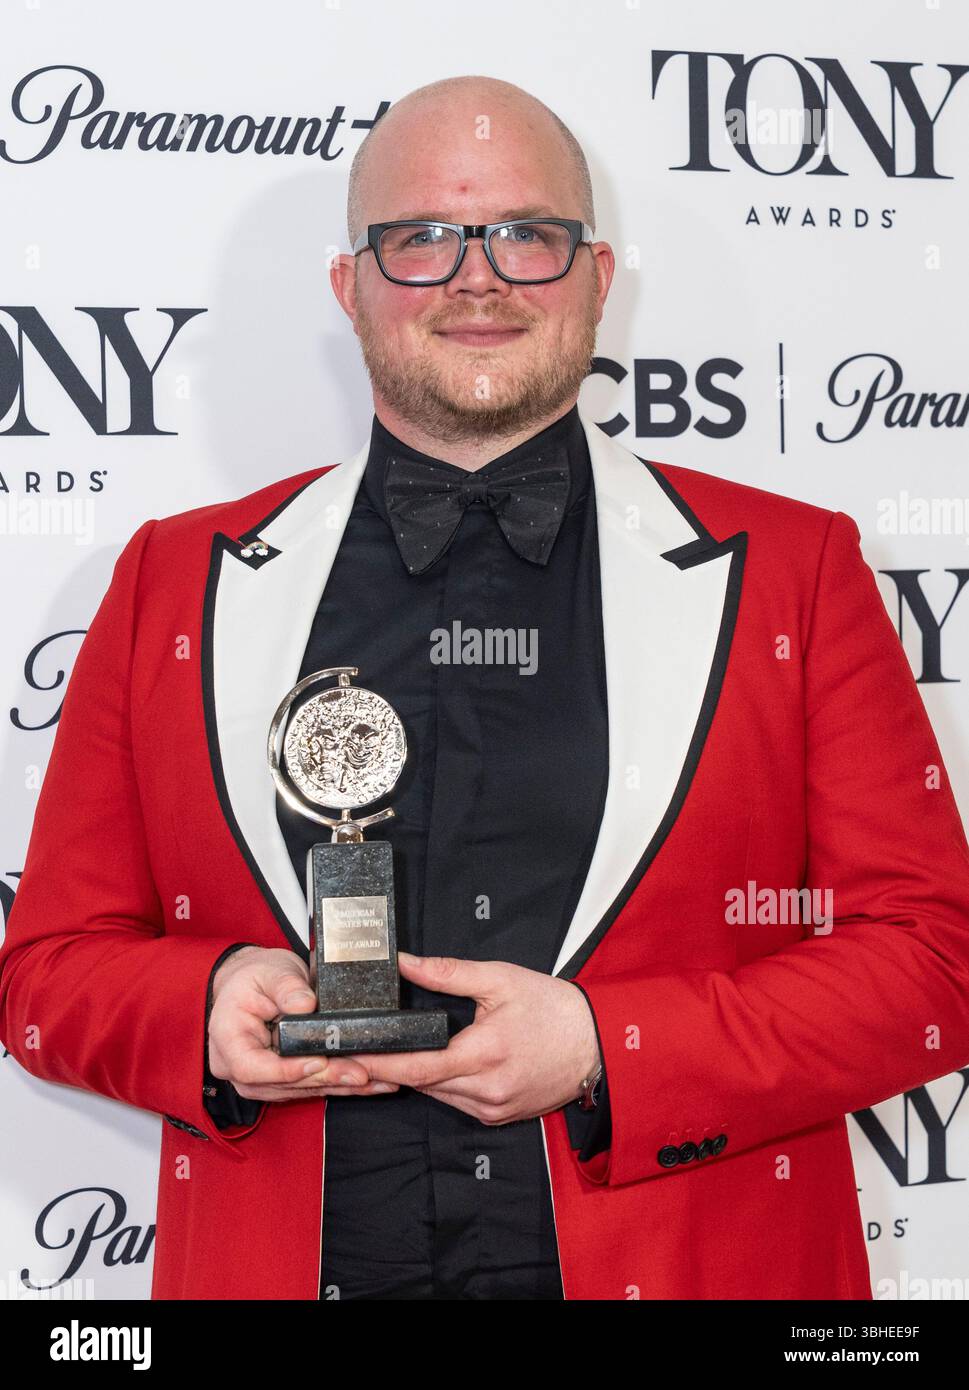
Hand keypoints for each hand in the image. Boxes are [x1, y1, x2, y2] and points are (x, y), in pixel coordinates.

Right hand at [207, 946, 397, 1102]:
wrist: (251, 984)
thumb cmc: (254, 978)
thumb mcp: (269, 971)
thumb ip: (286, 987)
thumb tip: (305, 1004)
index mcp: (227, 1040)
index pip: (252, 1067)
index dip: (286, 1071)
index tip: (318, 1062)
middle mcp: (237, 1066)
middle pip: (281, 1084)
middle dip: (324, 1079)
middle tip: (360, 1073)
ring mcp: (258, 1078)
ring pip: (298, 1089)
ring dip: (337, 1086)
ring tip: (372, 1080)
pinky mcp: (278, 1080)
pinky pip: (307, 1085)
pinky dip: (337, 1083)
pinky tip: (366, 1082)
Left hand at [346, 952, 600, 1124]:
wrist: (598, 1042)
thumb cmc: (553, 1008)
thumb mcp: (500, 979)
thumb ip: (447, 972)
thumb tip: (405, 963)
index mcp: (484, 1054)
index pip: (416, 1067)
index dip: (379, 1063)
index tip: (350, 1056)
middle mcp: (486, 1090)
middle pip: (421, 1083)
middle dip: (392, 1067)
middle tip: (363, 1048)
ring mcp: (493, 1108)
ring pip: (437, 1095)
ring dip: (418, 1076)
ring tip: (397, 1051)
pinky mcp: (499, 1116)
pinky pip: (456, 1102)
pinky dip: (443, 1084)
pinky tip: (441, 1062)